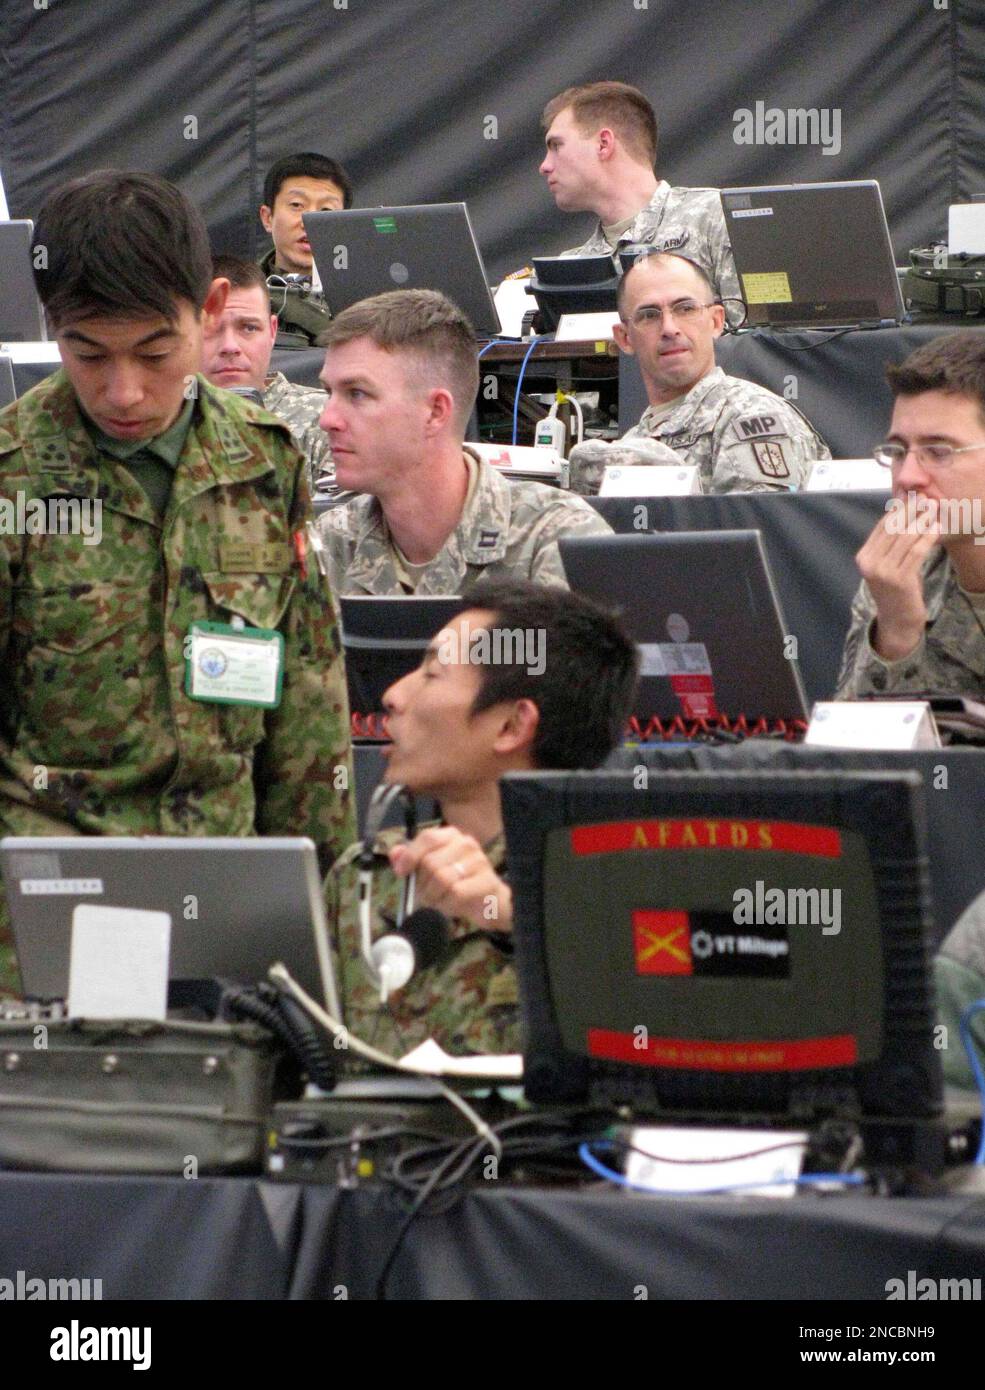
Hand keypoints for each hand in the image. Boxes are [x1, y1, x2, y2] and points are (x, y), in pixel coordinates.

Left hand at [388, 826, 512, 933]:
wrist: (490, 903)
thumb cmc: (458, 884)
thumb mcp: (431, 872)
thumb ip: (412, 859)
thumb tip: (395, 853)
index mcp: (451, 836)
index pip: (427, 837)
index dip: (411, 855)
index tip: (402, 872)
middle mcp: (466, 844)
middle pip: (431, 862)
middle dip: (422, 884)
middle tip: (425, 895)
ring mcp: (479, 861)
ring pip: (442, 878)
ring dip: (434, 896)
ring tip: (438, 901)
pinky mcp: (487, 881)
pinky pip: (456, 893)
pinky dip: (447, 904)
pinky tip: (450, 906)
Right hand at [856, 500, 941, 661]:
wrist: (897, 620)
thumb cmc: (896, 589)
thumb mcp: (887, 564)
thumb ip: (891, 543)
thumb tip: (904, 511)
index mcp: (863, 557)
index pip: (882, 526)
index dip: (900, 510)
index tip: (915, 499)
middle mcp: (869, 563)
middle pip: (893, 529)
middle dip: (912, 511)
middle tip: (927, 500)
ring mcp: (883, 572)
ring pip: (906, 538)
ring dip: (922, 521)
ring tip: (934, 511)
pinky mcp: (900, 579)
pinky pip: (916, 552)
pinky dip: (927, 537)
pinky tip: (936, 529)